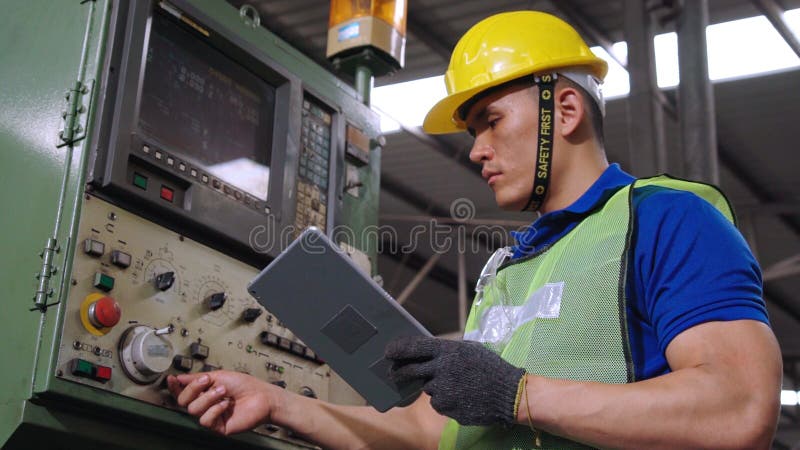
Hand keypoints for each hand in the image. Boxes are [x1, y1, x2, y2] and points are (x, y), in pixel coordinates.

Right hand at [166, 370, 285, 434]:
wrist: (262, 396)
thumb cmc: (244, 385)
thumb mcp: (219, 376)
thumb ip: (197, 378)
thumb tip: (180, 378)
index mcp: (204, 393)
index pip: (183, 392)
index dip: (175, 387)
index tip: (172, 378)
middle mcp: (206, 405)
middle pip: (183, 401)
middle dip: (193, 388)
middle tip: (208, 381)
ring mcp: (211, 417)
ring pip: (193, 410)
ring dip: (208, 397)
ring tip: (223, 391)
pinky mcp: (218, 427)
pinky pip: (205, 420)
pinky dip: (215, 409)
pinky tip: (226, 405)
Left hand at [386, 336, 524, 425]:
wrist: (509, 393)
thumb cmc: (491, 368)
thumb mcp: (470, 350)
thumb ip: (447, 351)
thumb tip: (426, 353)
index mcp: (449, 350)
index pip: (416, 347)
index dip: (399, 349)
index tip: (388, 353)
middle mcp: (442, 368)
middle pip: (411, 370)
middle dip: (399, 373)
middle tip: (393, 374)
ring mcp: (443, 389)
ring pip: (428, 388)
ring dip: (436, 387)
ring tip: (458, 386)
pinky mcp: (446, 407)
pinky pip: (437, 403)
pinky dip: (445, 401)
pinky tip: (461, 397)